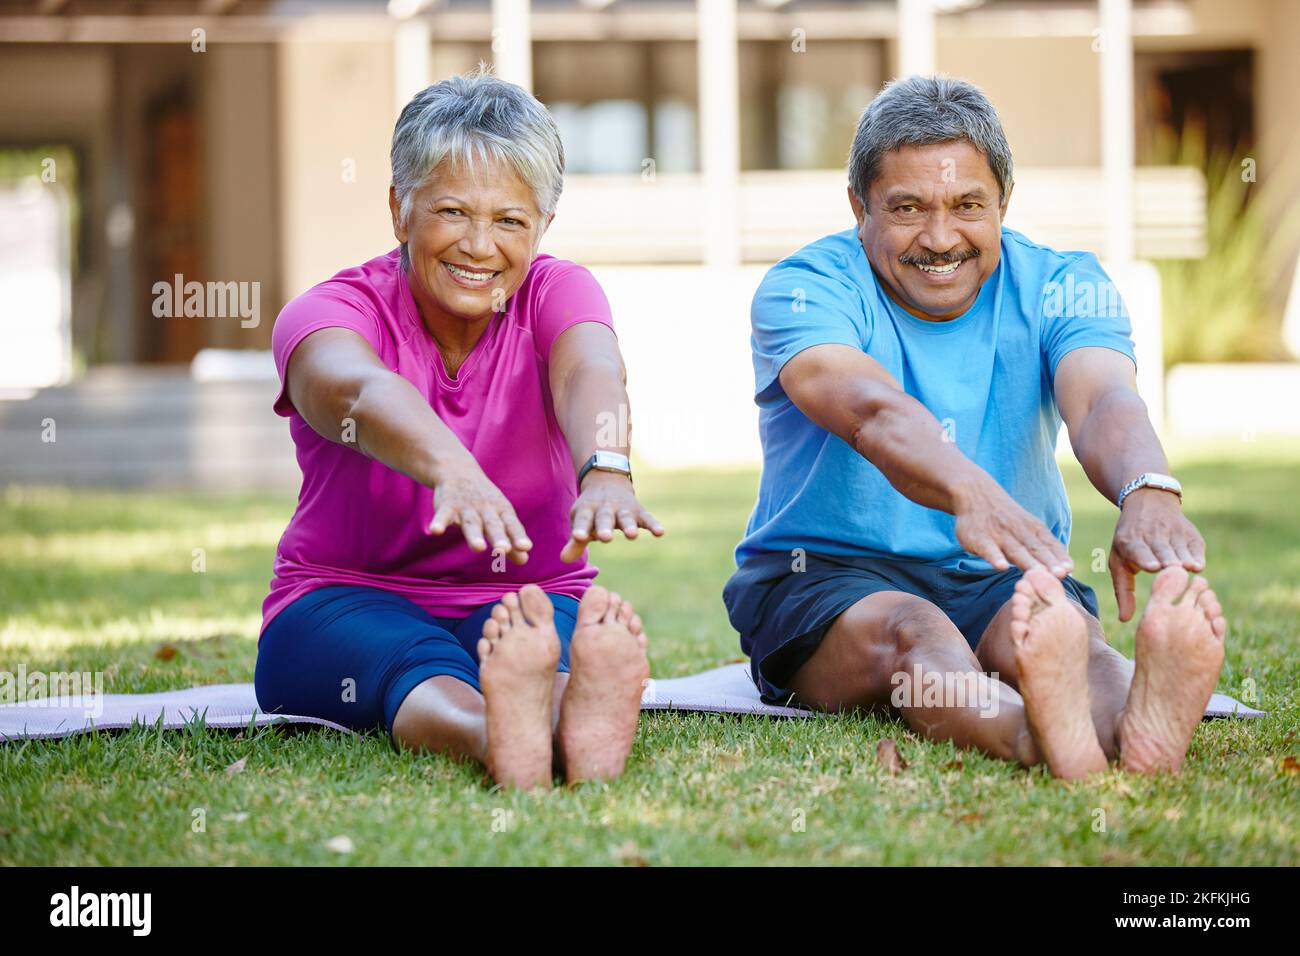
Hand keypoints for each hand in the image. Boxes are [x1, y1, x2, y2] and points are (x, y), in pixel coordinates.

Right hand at [428, 458, 531, 563]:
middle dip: (499, 537)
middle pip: (493, 525)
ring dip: (474, 535)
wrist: (458, 469)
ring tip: (478, 548)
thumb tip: (523, 560)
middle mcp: (485, 509)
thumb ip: (510, 538)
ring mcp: (466, 507)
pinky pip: (443, 515)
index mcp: (501, 511)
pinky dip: (439, 522)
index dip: (518, 536)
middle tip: (504, 550)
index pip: (511, 524)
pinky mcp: (447, 505)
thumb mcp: (499, 515)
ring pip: (471, 523)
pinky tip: (435, 531)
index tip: (525, 547)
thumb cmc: (484, 499)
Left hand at [560, 471, 663, 562]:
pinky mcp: (638, 511)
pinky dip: (653, 524)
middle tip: (605, 538)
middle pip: (604, 518)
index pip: (583, 520)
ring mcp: (623, 509)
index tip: (578, 537)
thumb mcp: (581, 520)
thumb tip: (564, 559)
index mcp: (587, 510)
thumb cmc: (591, 510)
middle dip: (605, 527)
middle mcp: (605, 508)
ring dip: (629, 526)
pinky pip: (647, 518)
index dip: (580, 529)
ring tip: (632, 535)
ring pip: (625, 517)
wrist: (607, 480)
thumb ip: (575, 542)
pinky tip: (660, 532)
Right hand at [953, 479, 1073, 577]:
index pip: (1049, 544)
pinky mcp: (980, 539)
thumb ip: (1043, 545)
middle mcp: (1019, 531)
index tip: (1069, 570)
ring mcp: (999, 535)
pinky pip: (988, 549)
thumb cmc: (1005, 516)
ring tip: (1037, 574)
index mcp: (1033, 529)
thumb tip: (1065, 568)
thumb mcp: (1028, 525)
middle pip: (1036, 549)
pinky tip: (1001, 567)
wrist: (975, 493)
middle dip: (1048, 563)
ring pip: (1016, 551)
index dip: (1059, 557)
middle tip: (1060, 575)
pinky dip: (995, 557)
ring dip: (1028, 563)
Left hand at [1109, 487, 1204, 621]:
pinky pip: (1195, 546)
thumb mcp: (1119, 561)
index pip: (1139, 550)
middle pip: (1162, 551)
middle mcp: (1150, 534)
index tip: (1153, 566)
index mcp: (1129, 541)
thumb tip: (1124, 620)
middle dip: (1168, 561)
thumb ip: (1123, 591)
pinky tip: (1196, 565)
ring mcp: (1171, 531)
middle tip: (1174, 571)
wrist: (1147, 502)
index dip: (1146, 558)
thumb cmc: (1130, 541)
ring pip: (1179, 548)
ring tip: (1188, 568)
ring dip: (1184, 559)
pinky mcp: (1189, 532)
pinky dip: (1196, 554)